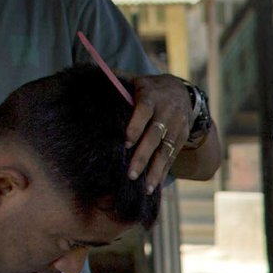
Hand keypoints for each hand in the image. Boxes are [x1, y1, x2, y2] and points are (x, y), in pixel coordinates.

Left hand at [123, 74, 202, 188]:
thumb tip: (91, 88)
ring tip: (146, 189)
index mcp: (151, 96)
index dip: (136, 126)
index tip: (126, 143)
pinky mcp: (181, 138)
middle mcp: (166, 112)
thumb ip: (118, 88)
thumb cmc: (149, 90)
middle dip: (143, 156)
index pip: (144, 111)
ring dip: (155, 170)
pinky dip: (163, 171)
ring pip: (165, 151)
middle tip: (131, 175)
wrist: (181, 92)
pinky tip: (155, 185)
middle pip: (154, 137)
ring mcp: (176, 127)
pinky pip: (172, 157)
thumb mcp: (136, 83)